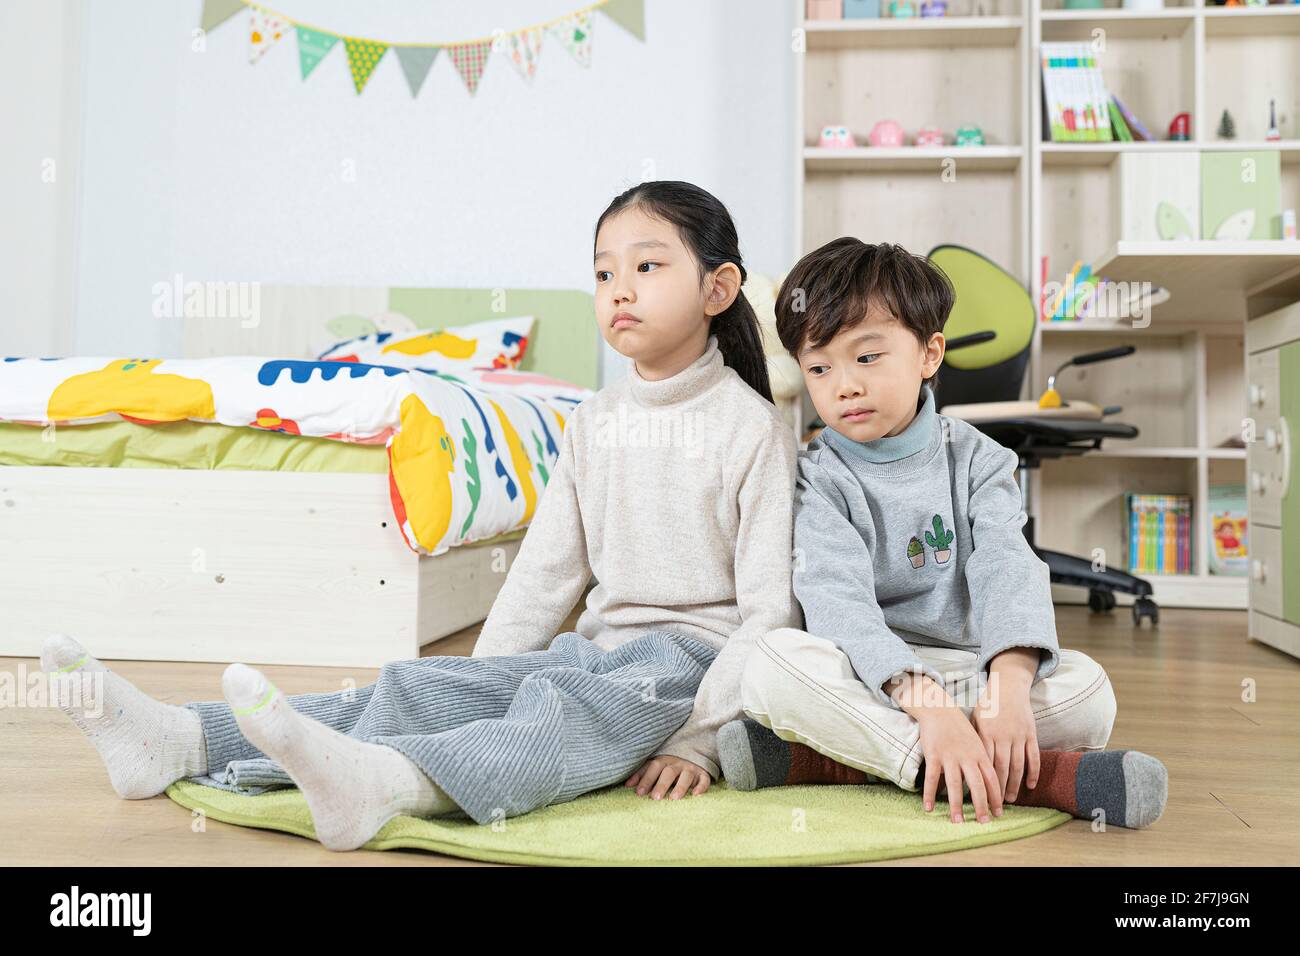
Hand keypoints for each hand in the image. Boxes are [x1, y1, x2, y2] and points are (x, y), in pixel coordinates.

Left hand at [624, 754, 712, 799]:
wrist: (694, 750)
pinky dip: (701, 787)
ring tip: (674, 798)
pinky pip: (704, 779)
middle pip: (668, 772)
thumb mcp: (656, 765)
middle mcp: (677, 763)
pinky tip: (696, 795)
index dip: (645, 779)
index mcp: (663, 760)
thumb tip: (627, 785)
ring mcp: (691, 768)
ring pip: (686, 776)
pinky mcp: (703, 773)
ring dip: (680, 787)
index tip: (638, 792)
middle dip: (661, 785)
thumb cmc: (669, 764)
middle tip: (655, 798)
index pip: (653, 768)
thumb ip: (643, 773)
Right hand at [915, 706, 1003, 823]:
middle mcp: (967, 756)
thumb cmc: (959, 726)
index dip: (996, 797)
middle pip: (977, 785)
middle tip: (983, 822)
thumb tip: (989, 782)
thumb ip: (983, 759)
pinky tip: (929, 807)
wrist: (939, 708)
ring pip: (955, 784)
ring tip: (958, 821)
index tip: (998, 813)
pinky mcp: (933, 755)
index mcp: (980, 753)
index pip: (992, 779)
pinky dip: (929, 794)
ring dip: (956, 805)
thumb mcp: (976, 740)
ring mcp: (950, 756)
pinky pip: (931, 778)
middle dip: (981, 806)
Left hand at [971, 648, 1040, 801]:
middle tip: (994, 807)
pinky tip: (1029, 786)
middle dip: (997, 790)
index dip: (982, 781)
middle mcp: (1002, 736)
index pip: (983, 763)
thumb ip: (971, 740)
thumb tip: (959, 762)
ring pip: (1018, 765)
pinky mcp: (1031, 734)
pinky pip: (1033, 757)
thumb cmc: (987, 706)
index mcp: (985, 733)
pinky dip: (1033, 772)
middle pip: (1000, 768)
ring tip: (1009, 800)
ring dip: (1014, 785)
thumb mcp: (974, 720)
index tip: (978, 797)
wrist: (1008, 687)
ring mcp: (1018, 735)